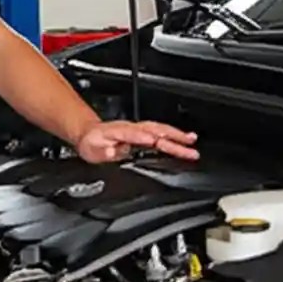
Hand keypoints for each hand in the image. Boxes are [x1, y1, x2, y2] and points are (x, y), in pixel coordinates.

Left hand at [75, 120, 198, 163]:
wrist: (90, 134)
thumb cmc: (92, 144)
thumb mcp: (91, 151)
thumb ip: (102, 153)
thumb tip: (112, 152)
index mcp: (119, 132)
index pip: (134, 134)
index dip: (143, 137)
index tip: (155, 141)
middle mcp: (131, 128)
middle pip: (153, 130)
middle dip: (171, 137)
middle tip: (188, 144)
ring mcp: (138, 129)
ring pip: (159, 129)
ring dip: (176, 134)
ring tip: (192, 140)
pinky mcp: (142, 132)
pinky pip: (159, 132)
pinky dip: (173, 135)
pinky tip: (184, 139)